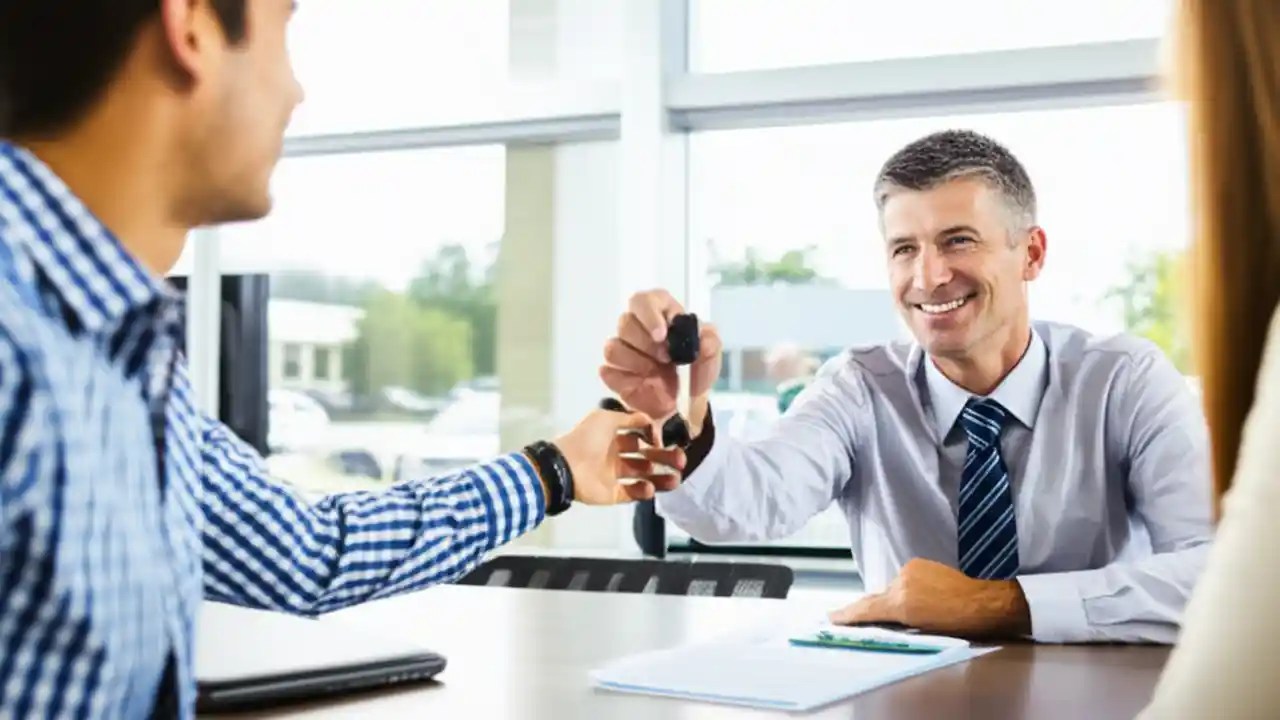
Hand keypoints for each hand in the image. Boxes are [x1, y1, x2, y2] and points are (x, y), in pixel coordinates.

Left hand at [552, 408, 685, 504]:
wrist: (566, 466)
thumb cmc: (586, 439)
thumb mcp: (607, 418)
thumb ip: (630, 417)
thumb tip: (649, 421)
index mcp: (611, 437)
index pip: (639, 437)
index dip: (653, 438)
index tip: (663, 440)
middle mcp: (614, 455)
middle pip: (645, 457)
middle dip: (664, 458)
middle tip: (681, 460)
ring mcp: (613, 475)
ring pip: (643, 476)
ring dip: (660, 477)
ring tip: (676, 479)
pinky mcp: (611, 494)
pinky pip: (632, 493)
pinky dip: (643, 491)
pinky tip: (650, 487)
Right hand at [599, 289, 722, 423]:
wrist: (687, 401)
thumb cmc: (695, 369)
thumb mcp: (711, 355)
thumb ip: (711, 343)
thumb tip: (703, 340)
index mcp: (659, 312)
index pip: (644, 301)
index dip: (649, 314)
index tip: (662, 335)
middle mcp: (637, 327)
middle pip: (625, 323)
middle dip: (646, 343)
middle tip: (666, 359)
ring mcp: (622, 349)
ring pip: (613, 347)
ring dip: (637, 362)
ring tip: (656, 372)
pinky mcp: (614, 372)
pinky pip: (608, 370)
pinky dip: (626, 379)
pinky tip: (643, 383)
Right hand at [827, 558, 1031, 638]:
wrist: (986, 600)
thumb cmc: (960, 624)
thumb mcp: (923, 629)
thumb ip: (897, 621)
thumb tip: (884, 617)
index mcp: (901, 604)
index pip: (867, 609)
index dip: (848, 615)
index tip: (832, 617)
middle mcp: (901, 583)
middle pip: (877, 598)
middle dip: (868, 609)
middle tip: (851, 616)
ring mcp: (910, 570)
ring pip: (891, 588)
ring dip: (895, 598)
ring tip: (910, 611)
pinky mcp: (918, 564)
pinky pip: (904, 579)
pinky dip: (906, 588)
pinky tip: (920, 597)